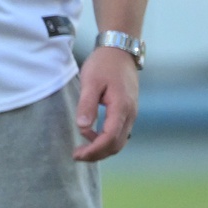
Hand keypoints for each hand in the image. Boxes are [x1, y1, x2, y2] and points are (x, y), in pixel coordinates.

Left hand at [74, 44, 138, 161]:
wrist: (120, 51)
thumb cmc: (103, 65)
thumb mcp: (91, 82)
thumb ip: (87, 104)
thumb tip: (83, 127)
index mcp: (121, 107)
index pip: (109, 138)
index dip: (94, 150)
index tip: (77, 154)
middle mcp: (130, 113)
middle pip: (116, 144)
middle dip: (97, 154)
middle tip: (76, 156)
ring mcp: (131, 113)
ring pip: (120, 141)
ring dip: (102, 149)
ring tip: (82, 150)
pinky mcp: (128, 111)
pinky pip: (120, 133)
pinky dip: (107, 141)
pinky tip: (91, 138)